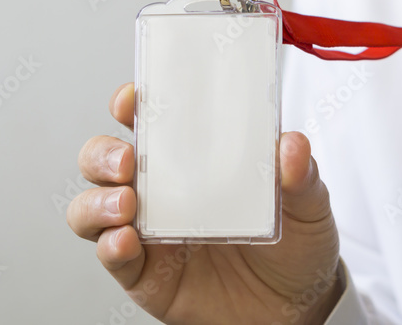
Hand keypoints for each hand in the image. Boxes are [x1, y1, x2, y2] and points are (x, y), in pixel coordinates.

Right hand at [67, 83, 343, 324]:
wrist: (295, 310)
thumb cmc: (294, 247)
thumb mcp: (308, 204)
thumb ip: (301, 174)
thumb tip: (293, 144)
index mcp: (196, 159)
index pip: (153, 121)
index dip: (134, 104)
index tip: (134, 98)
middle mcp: (163, 190)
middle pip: (105, 158)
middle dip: (103, 153)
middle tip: (127, 160)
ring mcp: (149, 231)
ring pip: (93, 205)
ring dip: (98, 200)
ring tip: (127, 206)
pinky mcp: (144, 273)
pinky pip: (110, 256)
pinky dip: (109, 246)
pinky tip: (126, 241)